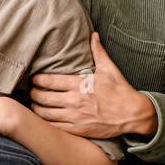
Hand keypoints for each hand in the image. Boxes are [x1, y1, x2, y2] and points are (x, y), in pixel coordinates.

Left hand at [28, 32, 156, 137]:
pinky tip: (42, 118)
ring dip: (36, 108)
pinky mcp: (77, 130)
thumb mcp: (109, 69)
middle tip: (31, 91)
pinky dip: (44, 122)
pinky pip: (54, 127)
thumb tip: (93, 35)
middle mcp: (74, 101)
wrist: (133, 114)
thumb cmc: (120, 91)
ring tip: (34, 104)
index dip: (37, 80)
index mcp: (80, 84)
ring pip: (45, 113)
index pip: (49, 80)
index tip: (33, 79)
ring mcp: (75, 117)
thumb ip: (98, 52)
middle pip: (42, 97)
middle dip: (33, 93)